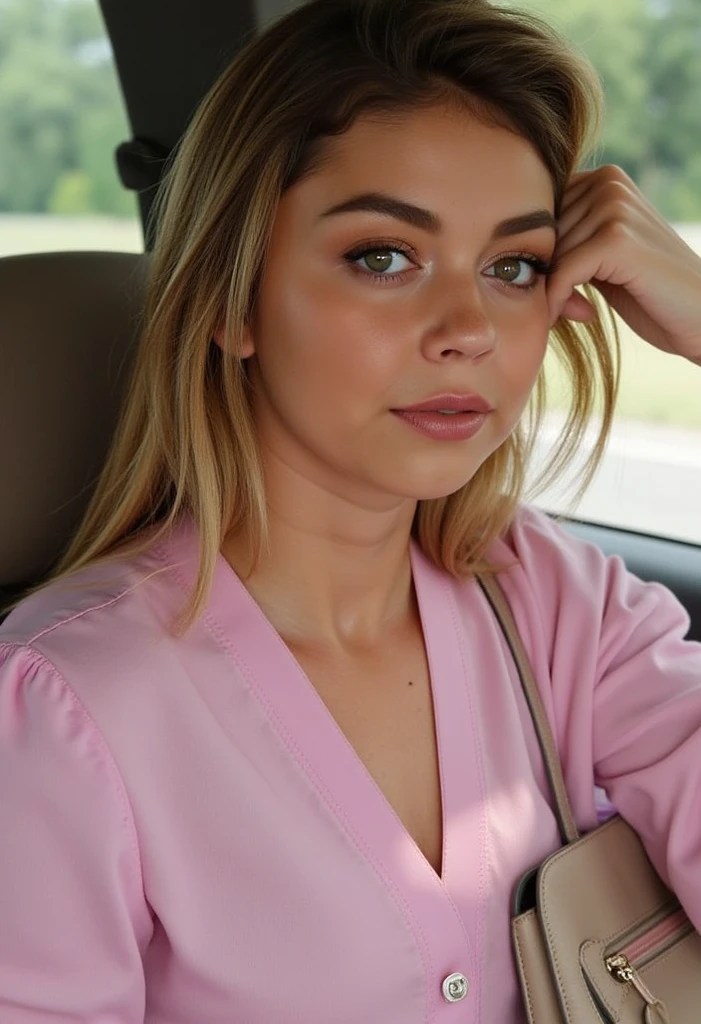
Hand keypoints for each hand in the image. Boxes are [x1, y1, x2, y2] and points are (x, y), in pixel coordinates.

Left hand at [547, 165, 700, 365]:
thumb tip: (505, 244)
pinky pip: (563, 273)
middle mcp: (608, 182)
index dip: (537, 252)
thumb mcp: (599, 256)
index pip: (537, 213)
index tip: (544, 284)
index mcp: (602, 178)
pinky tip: (579, 314)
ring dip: (553, 291)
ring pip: (549, 255)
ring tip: (577, 307)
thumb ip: (567, 239)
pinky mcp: (616, 239)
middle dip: (546, 274)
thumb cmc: (647, 289)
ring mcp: (614, 207)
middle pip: (540, 233)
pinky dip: (559, 301)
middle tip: (566, 303)